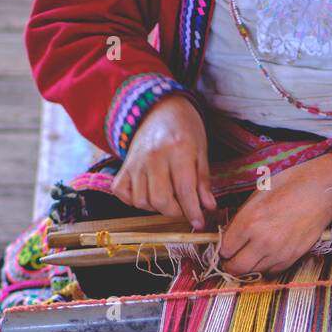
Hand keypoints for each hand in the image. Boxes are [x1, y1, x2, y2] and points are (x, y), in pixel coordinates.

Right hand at [111, 95, 216, 229]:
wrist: (161, 108)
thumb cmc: (185, 129)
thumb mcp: (201, 152)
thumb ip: (203, 181)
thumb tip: (209, 207)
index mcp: (178, 151)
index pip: (184, 191)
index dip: (193, 212)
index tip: (199, 224)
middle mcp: (153, 156)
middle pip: (160, 200)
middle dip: (175, 212)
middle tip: (184, 207)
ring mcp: (136, 161)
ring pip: (141, 201)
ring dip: (156, 207)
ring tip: (168, 197)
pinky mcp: (124, 165)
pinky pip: (123, 192)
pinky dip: (134, 200)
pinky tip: (148, 193)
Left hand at [219, 152, 331, 275]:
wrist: (322, 191)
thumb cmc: (290, 184)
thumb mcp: (258, 194)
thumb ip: (242, 217)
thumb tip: (231, 234)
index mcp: (249, 221)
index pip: (225, 248)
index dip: (222, 248)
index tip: (225, 246)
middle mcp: (261, 241)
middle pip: (236, 267)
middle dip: (229, 265)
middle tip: (230, 259)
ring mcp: (278, 252)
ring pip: (253, 272)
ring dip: (248, 266)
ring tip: (248, 257)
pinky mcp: (292, 258)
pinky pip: (271, 271)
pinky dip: (265, 267)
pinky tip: (266, 256)